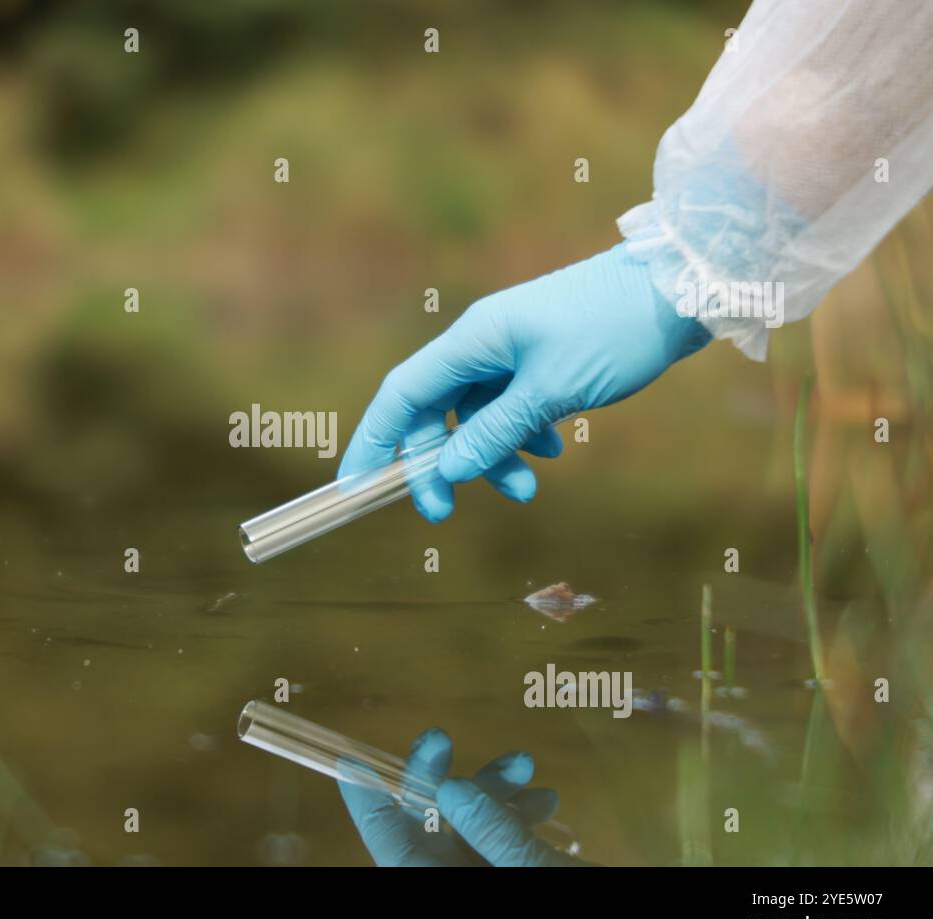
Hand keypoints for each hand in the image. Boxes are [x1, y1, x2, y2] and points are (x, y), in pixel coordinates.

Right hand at [338, 242, 709, 519]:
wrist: (681, 287)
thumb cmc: (614, 330)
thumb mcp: (552, 391)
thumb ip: (495, 433)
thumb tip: (448, 471)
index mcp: (472, 340)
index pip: (400, 395)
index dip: (373, 441)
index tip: (357, 487)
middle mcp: (482, 343)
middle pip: (433, 411)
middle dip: (438, 463)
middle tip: (443, 511)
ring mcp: (511, 349)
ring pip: (476, 415)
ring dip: (491, 456)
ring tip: (527, 489)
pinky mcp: (540, 357)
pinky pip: (510, 405)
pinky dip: (522, 435)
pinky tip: (553, 448)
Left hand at [338, 727, 578, 865]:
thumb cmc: (570, 909)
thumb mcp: (533, 872)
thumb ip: (493, 832)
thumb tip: (451, 788)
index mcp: (433, 887)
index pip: (384, 840)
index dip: (364, 798)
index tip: (353, 757)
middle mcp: (445, 884)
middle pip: (422, 824)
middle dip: (436, 777)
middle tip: (442, 736)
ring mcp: (472, 882)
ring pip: (463, 827)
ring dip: (490, 790)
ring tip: (527, 767)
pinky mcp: (500, 879)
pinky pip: (493, 843)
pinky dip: (514, 816)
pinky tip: (545, 800)